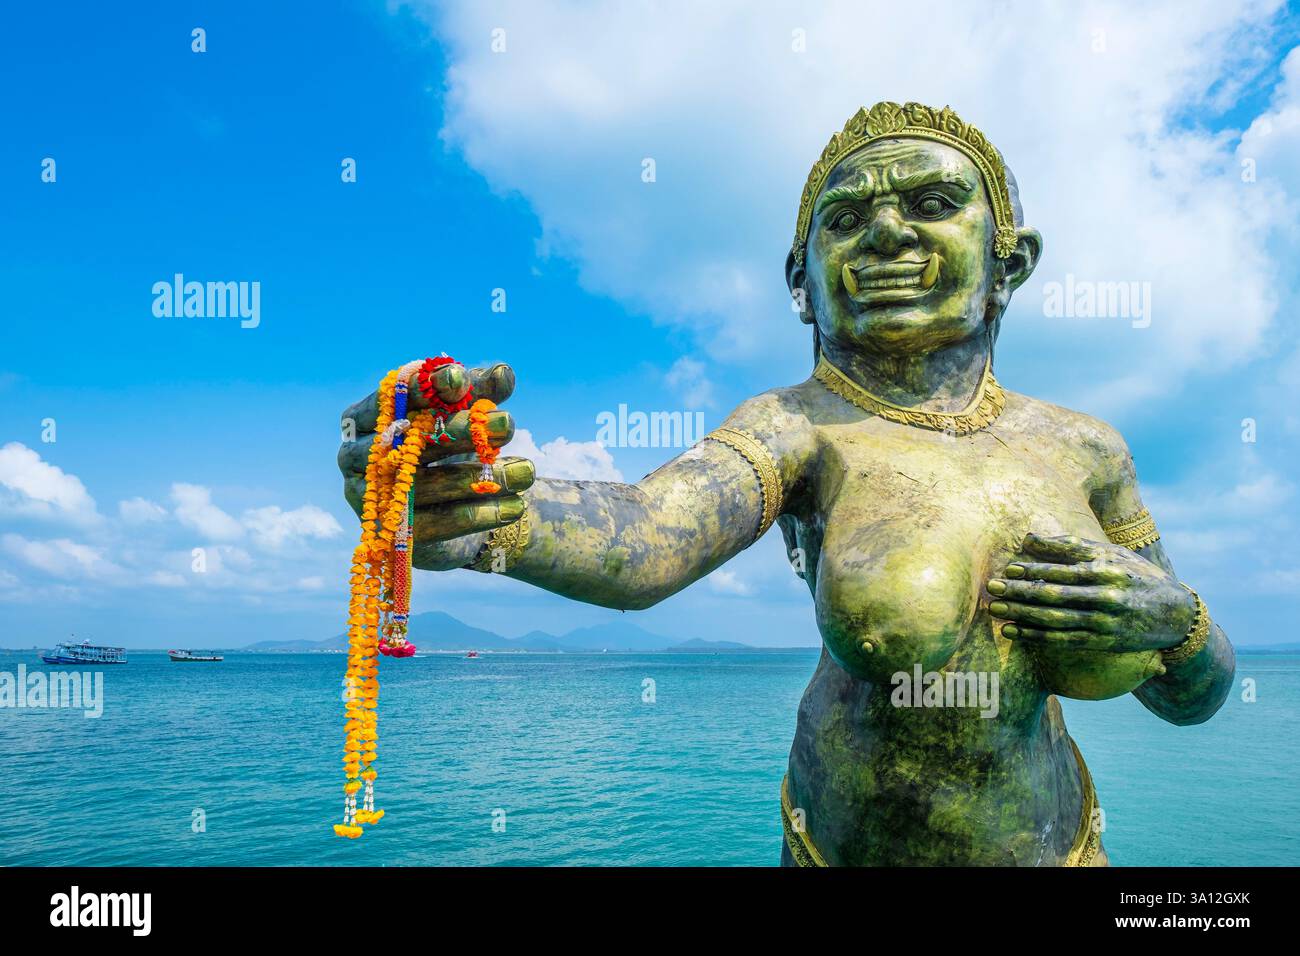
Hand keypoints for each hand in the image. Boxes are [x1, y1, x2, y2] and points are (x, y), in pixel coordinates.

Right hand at [336, 362, 534, 559]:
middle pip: (411, 441)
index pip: (393, 397)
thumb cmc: (448, 443)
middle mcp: (356, 455)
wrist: (443, 505)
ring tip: (526, 471)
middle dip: (463, 431)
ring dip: (480, 478)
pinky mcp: (391, 533)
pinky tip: (516, 506)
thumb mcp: (463, 412)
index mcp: (367, 416)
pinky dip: (479, 514)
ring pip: (426, 485)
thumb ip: (479, 391)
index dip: (427, 388)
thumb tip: (503, 373)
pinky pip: (437, 523)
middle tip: (509, 424)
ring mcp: (372, 496)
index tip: (460, 380)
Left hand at [986, 532, 1195, 654]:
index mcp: (1107, 570)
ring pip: (1055, 620)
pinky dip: (1036, 637)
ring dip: (1022, 615)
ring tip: (996, 610)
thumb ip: (1071, 545)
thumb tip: (1029, 538)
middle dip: (1020, 592)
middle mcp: (1105, 596)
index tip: (1009, 569)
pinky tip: (1014, 632)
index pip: (1063, 569)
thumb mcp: (1111, 554)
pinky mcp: (1103, 642)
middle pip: (1054, 595)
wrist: (1176, 614)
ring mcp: (1104, 622)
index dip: (1033, 570)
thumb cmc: (1136, 576)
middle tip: (992, 588)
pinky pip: (1062, 641)